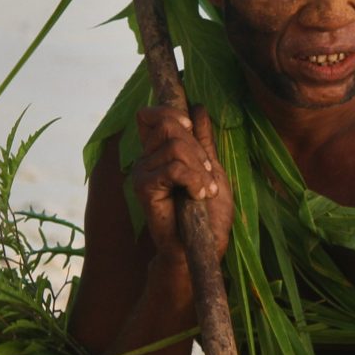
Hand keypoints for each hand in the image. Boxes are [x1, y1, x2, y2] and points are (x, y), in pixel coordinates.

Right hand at [132, 105, 232, 265]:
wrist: (202, 247)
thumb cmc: (208, 215)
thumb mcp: (212, 169)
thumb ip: (203, 140)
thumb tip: (198, 108)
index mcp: (159, 153)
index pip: (149, 115)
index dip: (169, 112)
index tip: (190, 125)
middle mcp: (146, 159)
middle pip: (168, 125)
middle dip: (197, 147)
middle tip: (208, 173)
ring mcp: (142, 173)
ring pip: (175, 147)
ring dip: (200, 169)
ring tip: (204, 190)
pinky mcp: (144, 188)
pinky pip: (173, 168)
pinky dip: (194, 180)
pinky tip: (198, 196)